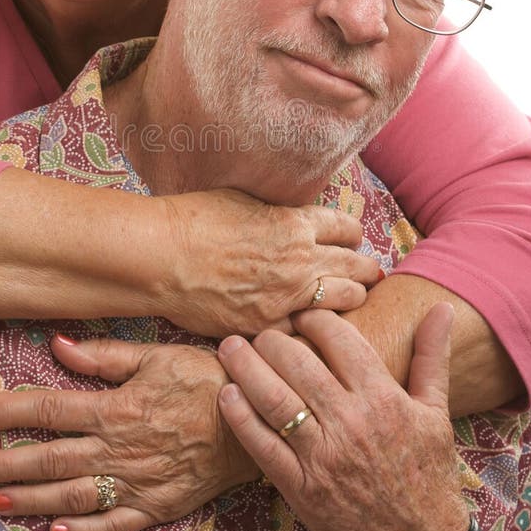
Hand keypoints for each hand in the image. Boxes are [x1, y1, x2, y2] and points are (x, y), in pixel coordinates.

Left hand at [0, 334, 257, 530]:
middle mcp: (119, 449)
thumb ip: (105, 356)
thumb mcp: (159, 355)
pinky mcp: (159, 506)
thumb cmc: (209, 379)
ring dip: (32, 500)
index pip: (49, 409)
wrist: (261, 418)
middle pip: (51, 458)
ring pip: (74, 496)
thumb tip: (57, 346)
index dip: (10, 412)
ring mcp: (138, 483)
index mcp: (116, 408)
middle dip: (6, 464)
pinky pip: (115, 524)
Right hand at [154, 189, 377, 336]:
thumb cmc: (193, 220)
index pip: (347, 228)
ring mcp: (288, 296)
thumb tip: (291, 217)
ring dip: (351, 297)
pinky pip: (306, 329)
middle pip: (357, 265)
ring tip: (351, 299)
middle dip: (366, 269)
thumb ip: (276, 213)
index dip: (353, 235)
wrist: (161, 256)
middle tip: (368, 274)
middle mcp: (301, 259)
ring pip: (346, 299)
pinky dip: (311, 326)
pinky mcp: (268, 325)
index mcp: (296, 223)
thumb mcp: (244, 200)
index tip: (352, 241)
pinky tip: (312, 325)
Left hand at [216, 303, 468, 530]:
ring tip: (230, 346)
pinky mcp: (301, 488)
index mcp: (384, 398)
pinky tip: (226, 394)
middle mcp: (351, 423)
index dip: (314, 319)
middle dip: (272, 338)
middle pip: (298, 363)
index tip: (301, 314)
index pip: (339, 339)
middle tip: (259, 329)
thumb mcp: (436, 412)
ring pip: (274, 399)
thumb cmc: (428, 473)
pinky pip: (262, 446)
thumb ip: (433, 356)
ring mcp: (323, 457)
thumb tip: (441, 307)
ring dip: (246, 367)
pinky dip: (240, 417)